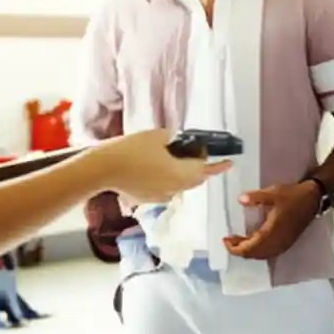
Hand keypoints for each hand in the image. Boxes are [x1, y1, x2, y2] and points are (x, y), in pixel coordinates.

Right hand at [93, 129, 231, 203]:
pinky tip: (156, 165)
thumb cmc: (131, 150)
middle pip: (195, 179)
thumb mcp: (157, 135)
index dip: (220, 166)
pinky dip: (167, 177)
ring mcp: (160, 196)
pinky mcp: (147, 198)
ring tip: (176, 156)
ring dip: (183, 173)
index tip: (230, 163)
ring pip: (180, 184)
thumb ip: (173, 137)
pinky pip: (165, 188)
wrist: (102, 169)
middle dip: (200, 167)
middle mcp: (174, 188)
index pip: (207, 170)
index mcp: (181, 174)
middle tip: (198, 152)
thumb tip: (177, 139)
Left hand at [223, 181, 321, 259]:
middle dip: (239, 250)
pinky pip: (269, 252)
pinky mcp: (287, 242)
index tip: (225, 239)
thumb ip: (255, 198)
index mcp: (271, 233)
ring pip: (261, 255)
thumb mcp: (273, 193)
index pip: (249, 249)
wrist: (313, 198)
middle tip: (229, 239)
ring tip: (238, 239)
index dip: (235, 248)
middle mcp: (277, 243)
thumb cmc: (293, 195)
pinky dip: (258, 250)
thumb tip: (240, 200)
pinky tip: (253, 240)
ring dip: (249, 250)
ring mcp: (283, 244)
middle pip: (254, 255)